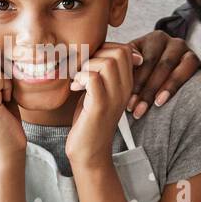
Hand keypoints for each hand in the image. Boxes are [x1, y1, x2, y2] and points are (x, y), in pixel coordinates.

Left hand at [66, 43, 134, 167]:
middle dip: (96, 54)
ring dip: (87, 66)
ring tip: (78, 80)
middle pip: (119, 52)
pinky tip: (75, 88)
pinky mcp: (100, 106)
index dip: (104, 48)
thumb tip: (89, 50)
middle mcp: (124, 89)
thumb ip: (99, 72)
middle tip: (83, 70)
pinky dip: (80, 78)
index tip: (89, 64)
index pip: (125, 50)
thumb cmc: (88, 120)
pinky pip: (93, 78)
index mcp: (126, 84)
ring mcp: (114, 98)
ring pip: (107, 62)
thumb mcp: (97, 91)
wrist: (89, 152)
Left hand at [127, 30, 200, 118]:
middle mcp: (175, 43)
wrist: (152, 76)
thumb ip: (126, 61)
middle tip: (139, 110)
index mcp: (156, 39)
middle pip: (165, 65)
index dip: (137, 82)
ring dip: (172, 85)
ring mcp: (191, 53)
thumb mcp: (128, 64)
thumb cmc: (137, 73)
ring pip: (187, 64)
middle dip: (149, 90)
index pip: (147, 60)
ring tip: (159, 102)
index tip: (129, 102)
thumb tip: (133, 59)